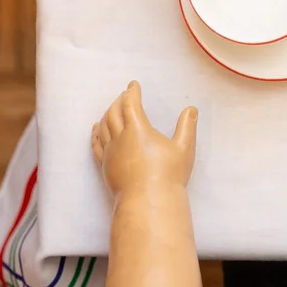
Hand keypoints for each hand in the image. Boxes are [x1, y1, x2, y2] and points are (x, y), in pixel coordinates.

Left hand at [90, 81, 197, 196]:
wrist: (148, 201)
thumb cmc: (168, 174)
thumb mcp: (184, 149)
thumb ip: (187, 127)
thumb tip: (191, 109)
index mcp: (138, 129)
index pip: (131, 104)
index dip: (132, 92)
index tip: (133, 85)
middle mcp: (120, 137)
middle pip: (114, 112)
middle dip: (118, 101)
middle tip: (124, 96)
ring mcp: (110, 152)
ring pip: (103, 126)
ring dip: (107, 114)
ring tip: (111, 109)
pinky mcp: (104, 165)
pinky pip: (96, 144)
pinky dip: (95, 133)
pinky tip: (96, 129)